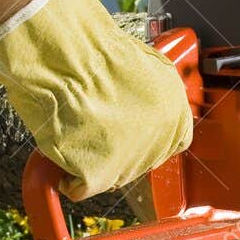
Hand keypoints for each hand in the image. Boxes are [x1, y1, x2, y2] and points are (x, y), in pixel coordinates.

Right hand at [0, 0, 192, 199]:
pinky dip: (67, 175)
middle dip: (115, 149)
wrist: (63, 51)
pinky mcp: (96, 175)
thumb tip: (146, 114)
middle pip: (138, 163)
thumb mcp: (147, 67)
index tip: (125, 131)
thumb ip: (154, 96)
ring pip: (109, 176)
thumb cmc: (94, 52)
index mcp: (176, 116)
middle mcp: (159, 142)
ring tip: (75, 125)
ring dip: (90, 158)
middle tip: (92, 125)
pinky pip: (79, 187)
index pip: (170, 144)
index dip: (144, 138)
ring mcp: (129, 162)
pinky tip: (63, 148)